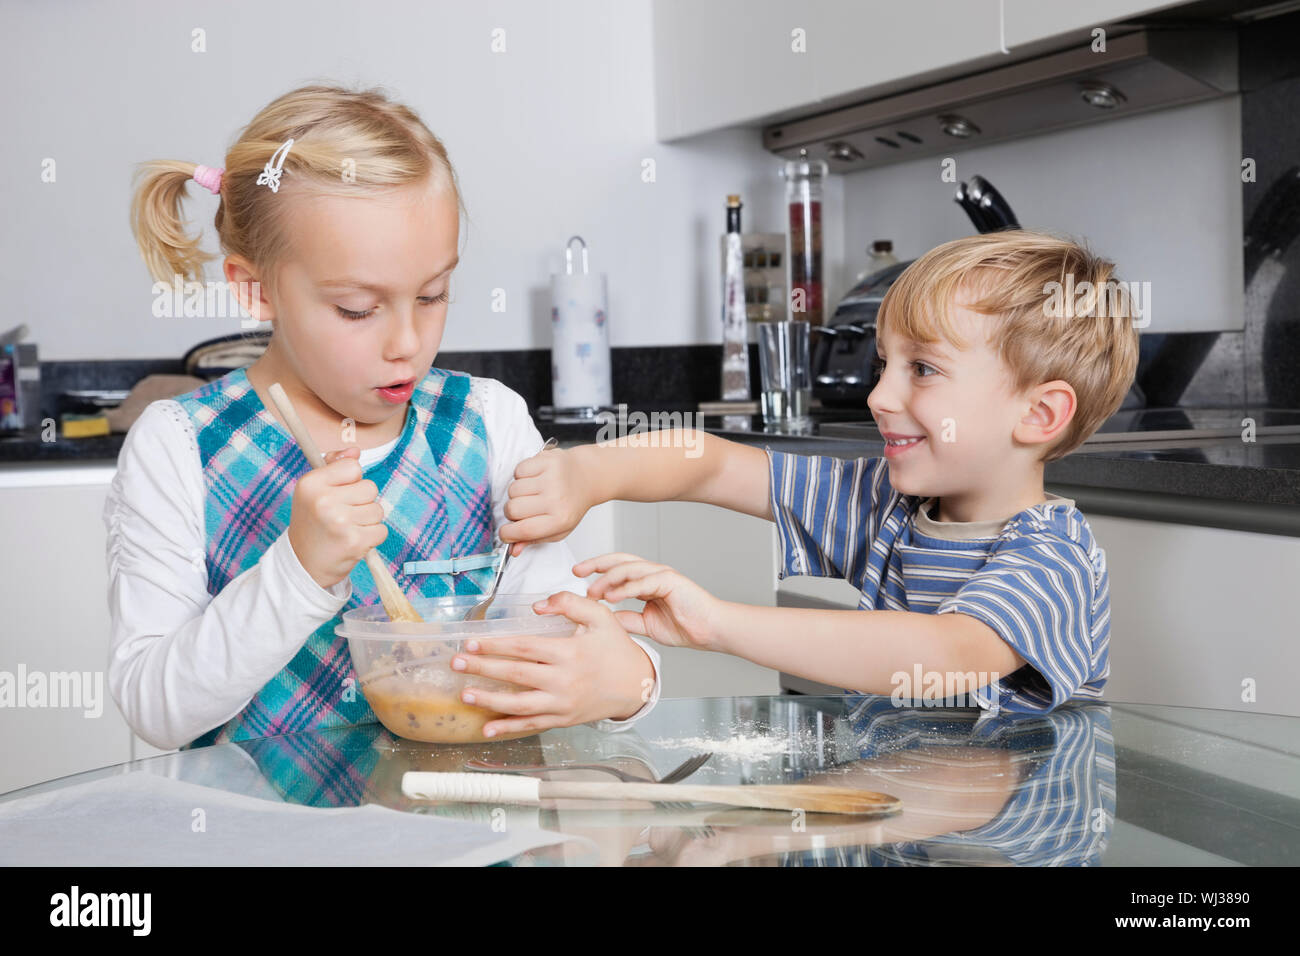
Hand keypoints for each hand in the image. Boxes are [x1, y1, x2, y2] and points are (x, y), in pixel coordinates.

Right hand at [286, 446, 386, 589]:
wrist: (303, 564)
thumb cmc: (312, 523)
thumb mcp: (313, 490)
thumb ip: (334, 466)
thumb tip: (356, 450)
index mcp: (311, 483)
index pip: (353, 467)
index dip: (351, 481)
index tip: (338, 494)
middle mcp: (324, 500)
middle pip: (370, 488)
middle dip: (362, 501)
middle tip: (342, 515)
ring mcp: (340, 522)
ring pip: (378, 510)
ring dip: (368, 520)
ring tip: (347, 529)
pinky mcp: (355, 541)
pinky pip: (381, 530)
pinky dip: (372, 537)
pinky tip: (353, 541)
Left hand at [451, 591, 655, 736]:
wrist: (636, 685)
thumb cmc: (616, 648)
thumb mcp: (600, 616)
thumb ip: (570, 602)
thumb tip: (538, 604)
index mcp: (569, 652)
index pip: (525, 648)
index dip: (496, 645)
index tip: (472, 643)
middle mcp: (563, 680)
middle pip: (516, 674)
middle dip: (483, 669)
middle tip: (456, 663)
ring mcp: (562, 703)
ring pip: (520, 704)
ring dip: (490, 700)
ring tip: (464, 694)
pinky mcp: (563, 719)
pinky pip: (532, 725)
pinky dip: (509, 728)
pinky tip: (487, 728)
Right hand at [501, 445, 594, 556]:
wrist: (587, 476)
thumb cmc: (571, 503)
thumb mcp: (559, 528)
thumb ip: (534, 539)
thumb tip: (513, 549)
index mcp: (560, 519)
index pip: (524, 530)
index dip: (508, 534)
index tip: (506, 532)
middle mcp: (556, 499)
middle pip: (513, 509)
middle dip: (512, 512)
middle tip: (525, 509)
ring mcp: (552, 478)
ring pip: (512, 489)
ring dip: (517, 493)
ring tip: (532, 492)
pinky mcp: (547, 460)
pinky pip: (518, 470)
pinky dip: (521, 475)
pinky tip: (535, 478)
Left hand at [579, 552, 723, 651]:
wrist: (710, 631)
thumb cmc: (686, 627)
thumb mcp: (646, 625)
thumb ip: (627, 619)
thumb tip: (604, 618)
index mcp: (646, 582)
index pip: (617, 570)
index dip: (597, 571)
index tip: (578, 578)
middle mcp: (652, 574)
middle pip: (619, 561)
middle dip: (596, 564)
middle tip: (577, 571)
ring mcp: (661, 574)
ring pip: (628, 568)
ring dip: (608, 578)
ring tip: (593, 591)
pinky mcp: (670, 580)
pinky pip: (643, 582)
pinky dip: (626, 588)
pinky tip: (611, 596)